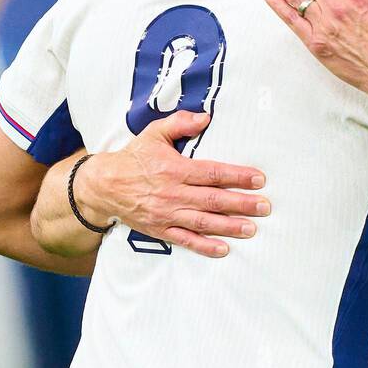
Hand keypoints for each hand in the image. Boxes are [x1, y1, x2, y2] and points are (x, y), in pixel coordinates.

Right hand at [76, 111, 269, 257]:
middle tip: (265, 207)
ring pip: (203, 222)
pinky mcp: (160, 230)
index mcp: (175, 168)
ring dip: (229, 226)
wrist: (103, 186)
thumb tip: (205, 117)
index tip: (259, 179)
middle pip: (213, 200)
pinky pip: (185, 240)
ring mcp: (167, 214)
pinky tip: (223, 249)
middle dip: (241, 204)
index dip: (237, 176)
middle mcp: (173, 193)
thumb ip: (180, 123)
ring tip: (252, 229)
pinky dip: (204, 246)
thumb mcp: (154, 133)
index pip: (212, 173)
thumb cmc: (133, 157)